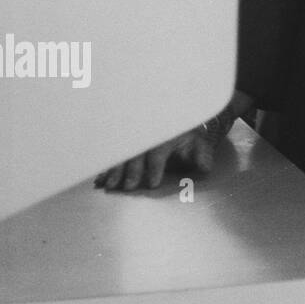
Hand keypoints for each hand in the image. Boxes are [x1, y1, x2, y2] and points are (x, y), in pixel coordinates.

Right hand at [94, 119, 224, 191]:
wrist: (176, 116)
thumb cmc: (186, 134)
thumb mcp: (198, 142)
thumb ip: (202, 156)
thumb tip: (205, 168)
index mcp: (166, 134)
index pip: (158, 152)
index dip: (155, 168)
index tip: (153, 184)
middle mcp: (148, 134)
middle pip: (137, 152)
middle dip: (131, 171)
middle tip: (127, 187)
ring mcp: (135, 136)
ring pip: (122, 152)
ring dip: (114, 169)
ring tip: (109, 185)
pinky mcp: (125, 140)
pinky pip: (114, 152)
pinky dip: (106, 165)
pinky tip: (99, 177)